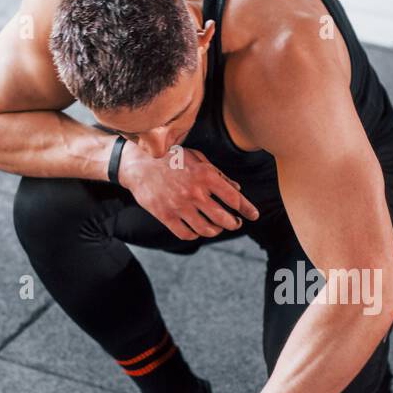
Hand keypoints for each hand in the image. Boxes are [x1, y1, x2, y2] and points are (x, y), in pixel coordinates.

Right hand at [118, 141, 258, 240]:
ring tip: (217, 227)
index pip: (234, 198)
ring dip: (216, 231)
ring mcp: (180, 206)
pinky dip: (196, 235)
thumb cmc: (171, 158)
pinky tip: (198, 229)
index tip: (254, 215)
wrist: (138, 163)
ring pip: (207, 230)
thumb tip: (237, 188)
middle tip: (236, 223)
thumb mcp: (197, 158)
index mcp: (205, 175)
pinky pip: (187, 234)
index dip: (247, 209)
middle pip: (224, 218)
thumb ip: (218, 174)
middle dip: (234, 223)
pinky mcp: (166, 216)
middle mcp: (195, 193)